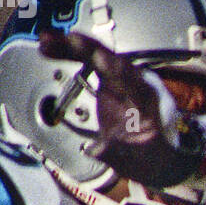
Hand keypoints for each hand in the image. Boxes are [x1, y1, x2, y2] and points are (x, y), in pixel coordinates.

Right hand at [36, 30, 205, 186]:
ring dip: (71, 47)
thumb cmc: (152, 158)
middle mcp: (136, 85)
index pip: (133, 83)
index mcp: (148, 104)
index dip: (116, 70)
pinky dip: (70, 52)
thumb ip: (119, 154)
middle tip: (52, 44)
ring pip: (98, 56)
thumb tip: (97, 149)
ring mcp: (122, 80)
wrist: (160, 156)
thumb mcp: (139, 162)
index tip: (100, 59)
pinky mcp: (109, 80)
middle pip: (110, 61)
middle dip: (84, 50)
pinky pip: (89, 61)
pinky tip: (48, 47)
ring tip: (45, 42)